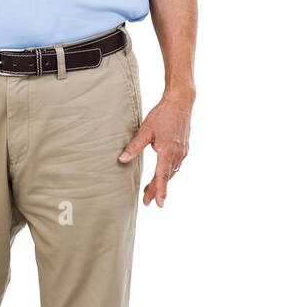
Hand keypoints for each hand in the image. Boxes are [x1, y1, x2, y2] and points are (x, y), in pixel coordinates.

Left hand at [118, 92, 192, 207]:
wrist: (181, 102)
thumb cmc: (162, 114)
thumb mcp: (146, 130)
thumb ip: (134, 146)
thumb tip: (122, 160)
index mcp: (168, 151)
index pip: (163, 176)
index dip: (160, 191)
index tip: (159, 204)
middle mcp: (177, 154)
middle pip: (167, 177)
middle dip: (157, 190)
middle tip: (148, 202)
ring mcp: (182, 151)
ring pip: (172, 172)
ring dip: (162, 181)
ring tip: (150, 190)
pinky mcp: (184, 147)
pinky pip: (176, 164)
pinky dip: (168, 172)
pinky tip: (162, 173)